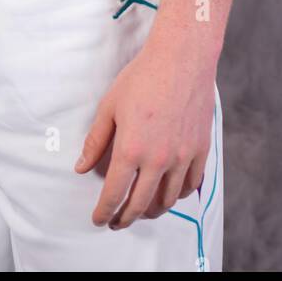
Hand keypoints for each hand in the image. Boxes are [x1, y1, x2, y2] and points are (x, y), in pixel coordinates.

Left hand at [73, 38, 214, 228]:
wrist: (181, 59)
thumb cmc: (142, 78)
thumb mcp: (110, 106)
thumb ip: (95, 140)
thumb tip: (81, 167)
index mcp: (131, 149)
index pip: (114, 194)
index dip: (104, 211)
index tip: (99, 219)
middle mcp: (158, 159)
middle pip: (140, 204)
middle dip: (125, 218)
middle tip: (117, 222)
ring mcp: (182, 157)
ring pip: (167, 200)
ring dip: (152, 211)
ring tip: (142, 211)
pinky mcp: (200, 149)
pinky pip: (190, 185)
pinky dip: (178, 195)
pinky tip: (169, 193)